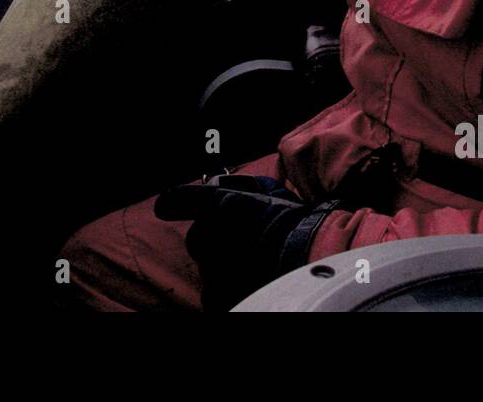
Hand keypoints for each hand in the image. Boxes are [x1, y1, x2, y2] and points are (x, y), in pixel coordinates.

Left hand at [155, 174, 336, 310]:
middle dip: (212, 239)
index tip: (168, 207)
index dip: (173, 203)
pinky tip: (251, 282)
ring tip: (254, 264)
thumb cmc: (298, 225)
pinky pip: (216, 292)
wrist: (315, 264)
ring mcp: (212, 270)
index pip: (177, 200)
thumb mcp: (273, 192)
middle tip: (241, 242)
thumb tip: (218, 184)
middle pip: (197, 238)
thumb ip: (241, 187)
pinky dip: (229, 288)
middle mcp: (209, 236)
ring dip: (223, 265)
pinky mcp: (219, 298)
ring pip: (208, 267)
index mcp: (219, 205)